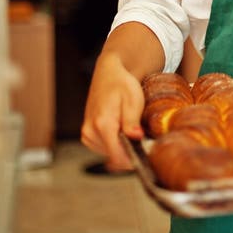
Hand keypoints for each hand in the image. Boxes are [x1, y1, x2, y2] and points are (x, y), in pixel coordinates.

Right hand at [81, 51, 144, 170]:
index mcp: (102, 124)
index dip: (132, 159)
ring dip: (121, 146)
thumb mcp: (133, 100)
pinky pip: (104, 148)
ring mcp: (86, 134)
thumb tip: (136, 138)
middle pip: (114, 156)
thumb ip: (132, 121)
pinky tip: (120, 129)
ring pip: (109, 154)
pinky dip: (114, 143)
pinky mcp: (87, 135)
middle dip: (128, 150)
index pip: (117, 156)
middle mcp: (90, 132)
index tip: (145, 155)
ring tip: (129, 128)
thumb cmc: (122, 85)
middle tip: (140, 135)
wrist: (108, 74)